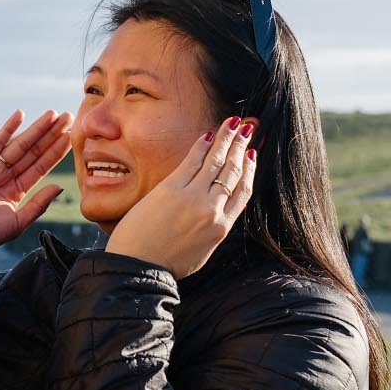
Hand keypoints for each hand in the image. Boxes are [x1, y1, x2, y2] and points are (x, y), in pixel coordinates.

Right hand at [0, 110, 71, 252]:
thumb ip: (39, 204)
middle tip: (68, 117)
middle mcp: (6, 177)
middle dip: (51, 134)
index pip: (41, 167)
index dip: (56, 152)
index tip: (70, 137)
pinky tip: (21, 115)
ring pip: (19, 144)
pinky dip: (8, 128)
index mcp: (16, 192)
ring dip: (36, 128)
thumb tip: (59, 186)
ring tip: (53, 114)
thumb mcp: (18, 222)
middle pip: (33, 151)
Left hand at [104, 117, 257, 276]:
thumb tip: (217, 211)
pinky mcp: (171, 189)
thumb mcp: (201, 251)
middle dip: (242, 147)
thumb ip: (213, 229)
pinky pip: (192, 161)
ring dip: (227, 139)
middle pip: (233, 172)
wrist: (138, 266)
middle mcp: (212, 210)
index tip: (252, 154)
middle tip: (248, 129)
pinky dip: (202, 146)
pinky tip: (209, 134)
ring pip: (217, 162)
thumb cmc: (166, 263)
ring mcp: (193, 198)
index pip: (242, 191)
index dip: (250, 170)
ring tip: (234, 123)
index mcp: (221, 228)